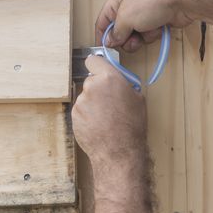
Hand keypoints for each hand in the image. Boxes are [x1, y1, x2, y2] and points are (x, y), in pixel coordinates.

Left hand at [71, 54, 146, 168]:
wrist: (119, 152)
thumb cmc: (131, 127)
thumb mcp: (138, 100)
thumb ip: (125, 85)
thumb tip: (120, 82)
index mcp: (109, 78)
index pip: (94, 60)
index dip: (97, 66)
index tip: (100, 71)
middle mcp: (92, 87)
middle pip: (91, 81)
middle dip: (98, 89)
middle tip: (110, 103)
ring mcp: (81, 102)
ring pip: (86, 98)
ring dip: (93, 105)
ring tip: (106, 119)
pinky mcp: (74, 115)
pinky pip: (81, 111)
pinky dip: (87, 117)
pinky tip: (98, 126)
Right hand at [96, 0, 200, 51]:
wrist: (181, 0)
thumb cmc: (153, 1)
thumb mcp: (126, 18)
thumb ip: (116, 32)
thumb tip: (109, 41)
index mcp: (115, 2)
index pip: (102, 22)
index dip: (102, 37)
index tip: (105, 51)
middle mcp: (126, 8)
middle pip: (118, 33)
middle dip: (126, 40)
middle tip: (133, 39)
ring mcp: (141, 16)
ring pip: (133, 37)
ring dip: (141, 38)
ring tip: (148, 31)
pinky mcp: (153, 22)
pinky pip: (146, 36)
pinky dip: (152, 35)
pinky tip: (158, 28)